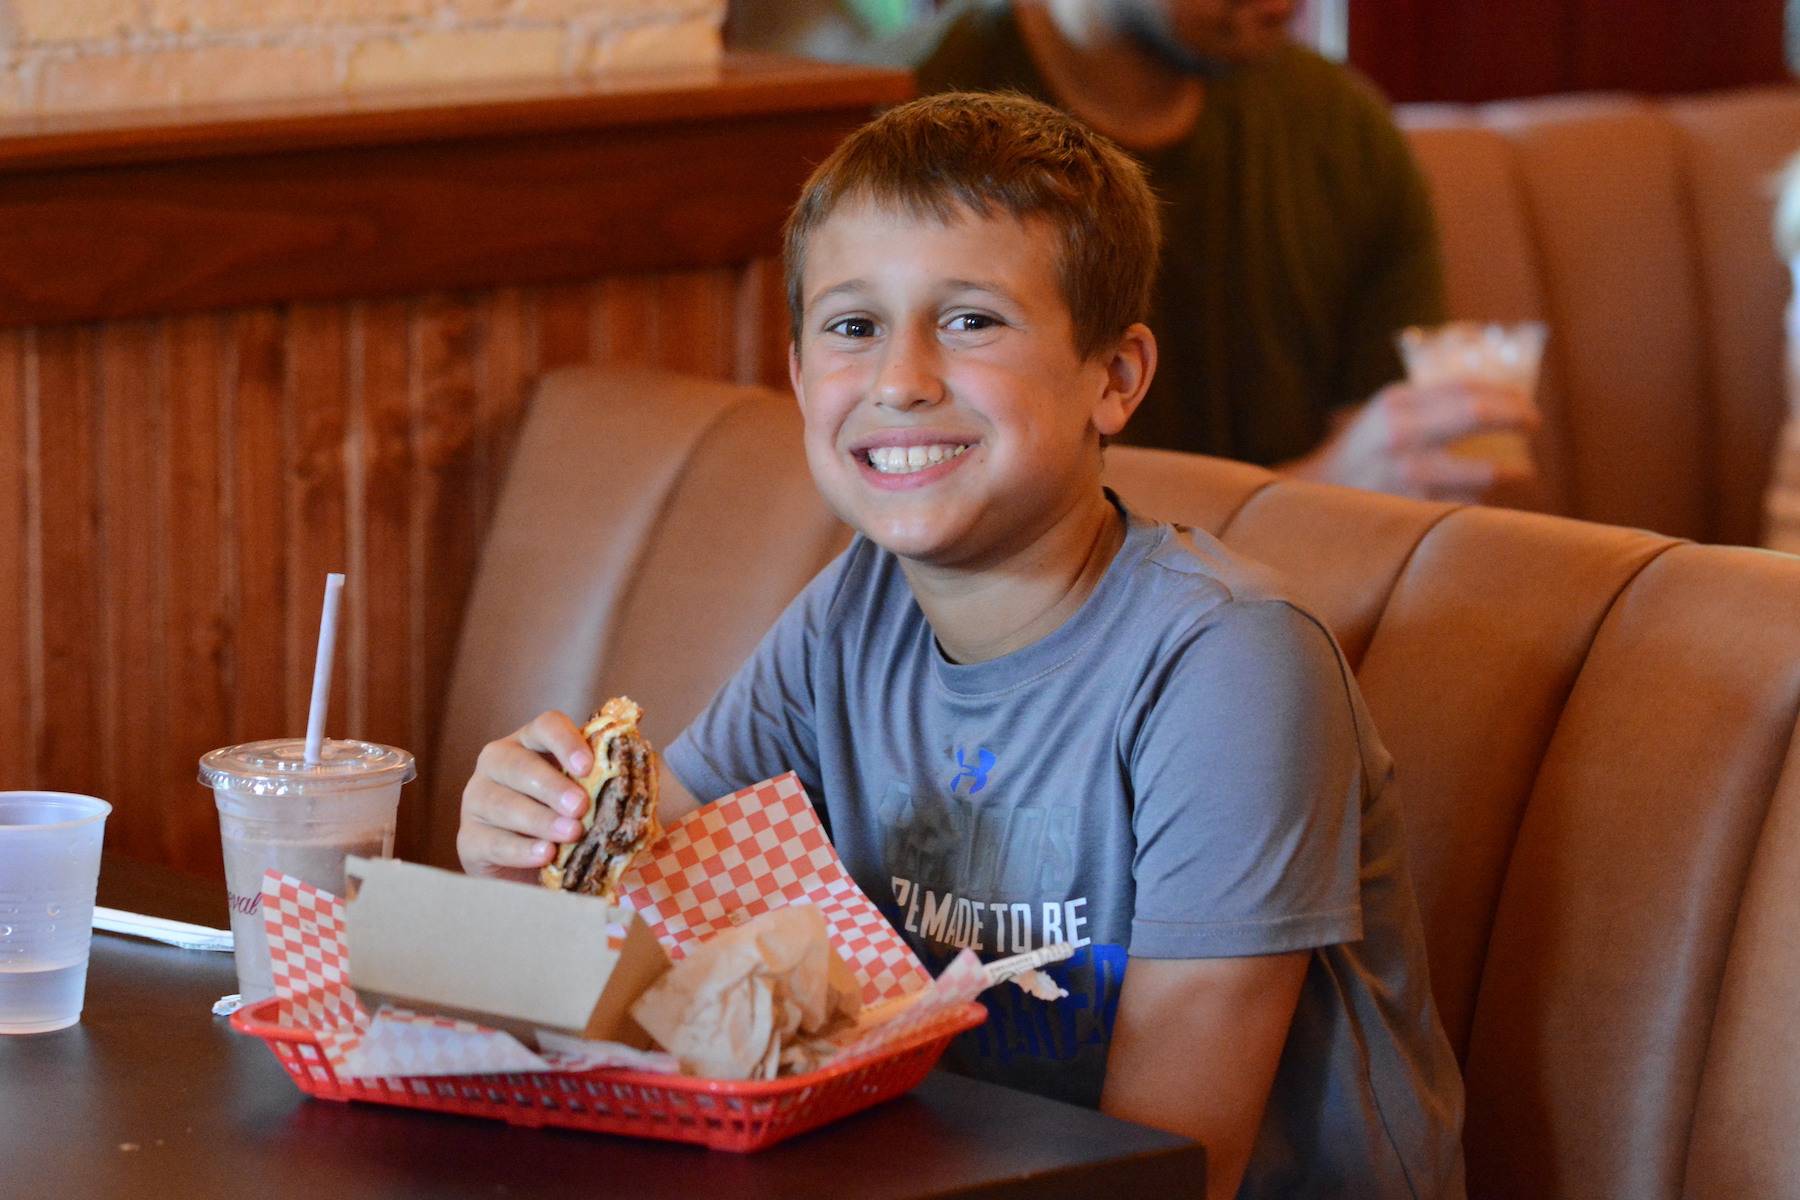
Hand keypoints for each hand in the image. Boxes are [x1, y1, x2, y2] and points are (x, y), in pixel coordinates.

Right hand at [457, 711, 593, 882]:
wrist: (532, 870)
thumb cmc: (565, 821)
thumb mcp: (585, 799)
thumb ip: (602, 787)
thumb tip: (636, 782)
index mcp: (530, 743)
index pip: (546, 726)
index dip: (566, 742)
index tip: (588, 765)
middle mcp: (498, 763)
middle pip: (519, 765)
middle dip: (552, 786)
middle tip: (580, 806)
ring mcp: (477, 799)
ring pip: (502, 803)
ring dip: (539, 819)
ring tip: (570, 834)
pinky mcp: (468, 839)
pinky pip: (491, 841)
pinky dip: (520, 849)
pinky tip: (544, 855)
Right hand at [1283, 379, 1539, 502]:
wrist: (1313, 502)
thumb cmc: (1358, 456)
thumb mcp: (1384, 417)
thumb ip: (1428, 404)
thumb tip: (1497, 397)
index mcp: (1393, 405)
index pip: (1464, 386)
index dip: (1504, 393)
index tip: (1524, 402)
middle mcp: (1400, 435)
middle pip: (1478, 415)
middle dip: (1516, 419)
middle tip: (1531, 426)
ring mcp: (1406, 477)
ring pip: (1480, 472)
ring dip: (1505, 474)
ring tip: (1516, 474)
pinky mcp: (1411, 512)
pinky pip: (1464, 506)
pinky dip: (1478, 503)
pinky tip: (1479, 500)